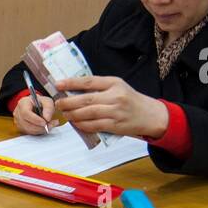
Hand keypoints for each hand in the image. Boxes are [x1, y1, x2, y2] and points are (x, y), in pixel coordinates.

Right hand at [12, 92, 54, 134]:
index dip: (35, 119)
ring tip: (50, 126)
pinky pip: (29, 132)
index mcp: (22, 103)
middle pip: (26, 123)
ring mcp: (18, 121)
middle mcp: (18, 113)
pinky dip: (38, 132)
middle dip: (40, 127)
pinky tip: (44, 128)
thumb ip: (48, 108)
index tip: (45, 122)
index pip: (25, 113)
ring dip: (40, 130)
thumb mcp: (47, 101)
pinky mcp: (21, 128)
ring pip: (28, 130)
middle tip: (51, 125)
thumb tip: (47, 119)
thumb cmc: (40, 103)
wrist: (35, 106)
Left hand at [54, 76, 168, 138]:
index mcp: (114, 83)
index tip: (58, 84)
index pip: (89, 81)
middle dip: (68, 102)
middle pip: (86, 99)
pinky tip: (76, 123)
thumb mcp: (118, 87)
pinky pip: (95, 125)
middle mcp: (115, 96)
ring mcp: (116, 111)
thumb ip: (99, 88)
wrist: (150, 115)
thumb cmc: (130, 100)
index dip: (71, 83)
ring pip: (88, 113)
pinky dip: (83, 125)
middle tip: (58, 104)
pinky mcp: (116, 125)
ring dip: (73, 115)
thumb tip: (73, 91)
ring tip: (65, 114)